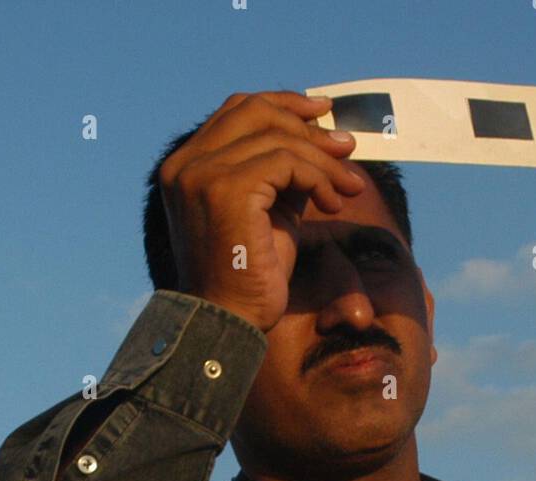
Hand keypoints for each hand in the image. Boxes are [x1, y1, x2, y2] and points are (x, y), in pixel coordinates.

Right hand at [158, 90, 366, 332]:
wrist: (229, 322)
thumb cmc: (249, 279)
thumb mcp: (270, 214)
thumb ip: (284, 176)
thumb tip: (324, 142)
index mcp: (187, 166)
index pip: (238, 110)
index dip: (284, 104)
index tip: (322, 112)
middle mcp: (187, 163)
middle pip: (257, 112)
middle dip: (309, 127)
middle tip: (347, 149)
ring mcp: (202, 173)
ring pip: (278, 139)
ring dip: (323, 161)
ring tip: (348, 187)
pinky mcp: (226, 189)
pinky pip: (286, 163)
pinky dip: (317, 178)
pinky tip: (332, 203)